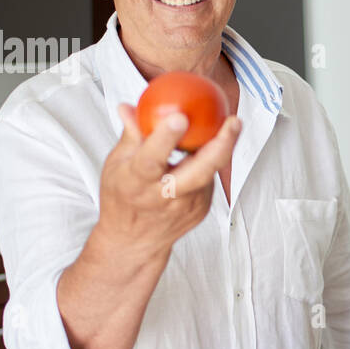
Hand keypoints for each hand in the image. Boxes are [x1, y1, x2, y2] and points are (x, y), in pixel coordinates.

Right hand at [96, 103, 239, 257]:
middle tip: (233, 121)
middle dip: (220, 145)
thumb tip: (129, 106)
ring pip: (210, 174)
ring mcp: (186, 206)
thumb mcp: (116, 165)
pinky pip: (209, 179)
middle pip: (198, 172)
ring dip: (221, 149)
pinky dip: (211, 161)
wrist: (134, 241)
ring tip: (231, 125)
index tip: (180, 116)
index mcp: (137, 183)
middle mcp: (164, 197)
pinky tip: (216, 144)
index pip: (151, 160)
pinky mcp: (201, 209)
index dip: (165, 139)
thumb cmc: (122, 198)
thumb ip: (131, 135)